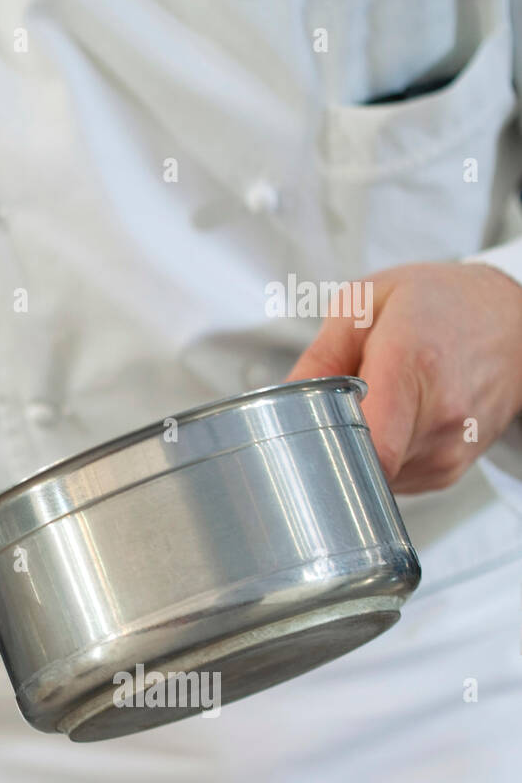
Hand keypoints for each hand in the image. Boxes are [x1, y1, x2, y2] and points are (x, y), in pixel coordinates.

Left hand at [287, 262, 521, 492]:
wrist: (512, 319)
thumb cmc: (440, 304)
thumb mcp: (366, 303)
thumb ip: (319, 355)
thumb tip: (283, 399)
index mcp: (411, 365)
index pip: (370, 446)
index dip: (327, 450)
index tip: (307, 433)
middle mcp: (440, 416)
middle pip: (361, 464)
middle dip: (331, 444)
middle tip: (331, 411)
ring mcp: (450, 449)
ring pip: (374, 477)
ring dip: (356, 450)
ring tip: (372, 407)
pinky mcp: (450, 469)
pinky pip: (394, 479)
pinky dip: (379, 457)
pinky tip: (392, 421)